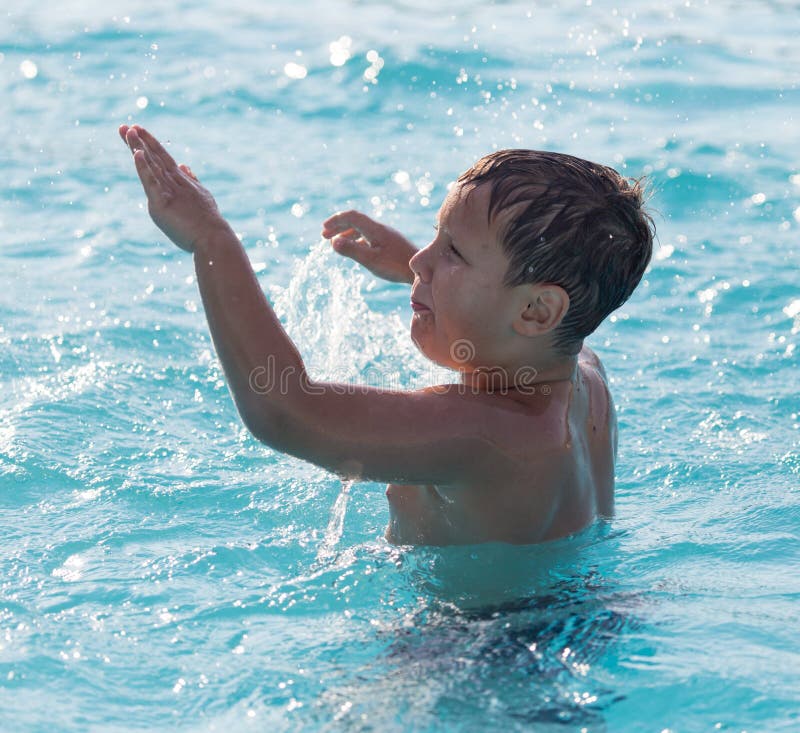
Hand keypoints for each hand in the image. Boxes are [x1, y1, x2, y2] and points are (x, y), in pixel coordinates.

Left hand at [119, 124, 231, 252]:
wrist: (214, 239)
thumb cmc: (209, 224)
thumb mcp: (202, 197)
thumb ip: (192, 181)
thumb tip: (184, 166)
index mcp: (183, 183)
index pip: (163, 159)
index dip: (150, 144)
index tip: (138, 131)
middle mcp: (176, 183)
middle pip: (155, 157)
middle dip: (139, 141)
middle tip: (125, 126)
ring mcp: (170, 192)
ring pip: (151, 165)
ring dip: (138, 147)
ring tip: (128, 131)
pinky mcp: (163, 203)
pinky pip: (151, 182)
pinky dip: (143, 168)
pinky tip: (136, 153)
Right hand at [322, 210, 416, 283]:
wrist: (421, 270)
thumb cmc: (396, 266)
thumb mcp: (370, 260)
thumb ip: (352, 250)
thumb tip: (333, 242)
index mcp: (375, 229)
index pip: (351, 216)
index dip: (336, 220)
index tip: (324, 229)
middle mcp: (380, 229)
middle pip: (355, 221)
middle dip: (338, 226)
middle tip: (324, 235)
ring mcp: (385, 236)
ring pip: (362, 229)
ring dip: (346, 233)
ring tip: (336, 243)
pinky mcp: (390, 244)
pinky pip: (369, 236)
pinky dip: (356, 239)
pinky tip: (355, 249)